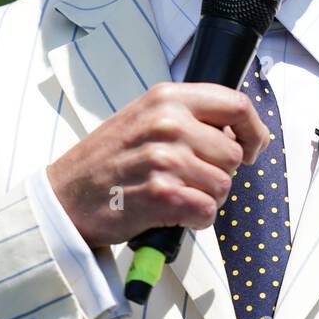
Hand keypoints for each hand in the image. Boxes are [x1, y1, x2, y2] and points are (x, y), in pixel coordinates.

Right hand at [45, 82, 268, 248]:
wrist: (64, 197)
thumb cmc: (106, 161)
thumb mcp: (143, 118)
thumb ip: (186, 117)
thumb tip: (236, 132)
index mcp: (166, 98)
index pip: (236, 105)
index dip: (253, 130)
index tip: (252, 147)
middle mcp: (168, 123)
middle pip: (233, 154)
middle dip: (219, 173)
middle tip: (188, 179)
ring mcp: (164, 159)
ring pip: (223, 185)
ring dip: (206, 198)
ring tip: (175, 195)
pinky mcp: (161, 195)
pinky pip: (207, 211)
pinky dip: (196, 220)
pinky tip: (172, 214)